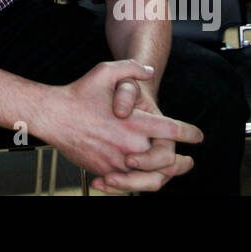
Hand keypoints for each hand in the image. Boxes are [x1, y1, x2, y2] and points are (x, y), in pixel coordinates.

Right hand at [34, 60, 201, 184]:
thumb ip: (131, 68)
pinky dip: (138, 182)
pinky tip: (143, 177)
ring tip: (171, 174)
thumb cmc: (78, 93)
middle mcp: (128, 144)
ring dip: (163, 176)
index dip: (189, 133)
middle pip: (166, 160)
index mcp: (133, 122)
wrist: (52, 116)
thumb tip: (149, 71)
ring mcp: (117, 160)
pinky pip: (128, 183)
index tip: (198, 136)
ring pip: (149, 178)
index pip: (171, 130)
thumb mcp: (104, 71)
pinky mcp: (105, 170)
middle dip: (180, 162)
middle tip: (188, 162)